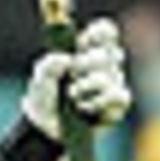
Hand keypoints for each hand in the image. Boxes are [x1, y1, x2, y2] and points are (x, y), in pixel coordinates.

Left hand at [22, 17, 131, 141]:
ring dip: (87, 87)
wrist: (46, 129)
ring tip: (73, 97)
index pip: (104, 32)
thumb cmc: (44, 98)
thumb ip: (48, 65)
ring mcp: (113, 83)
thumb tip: (64, 59)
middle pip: (106, 53)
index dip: (99, 33)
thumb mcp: (40, 78)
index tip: (84, 42)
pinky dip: (99, 102)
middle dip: (84, 64)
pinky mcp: (117, 105)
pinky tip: (85, 108)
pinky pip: (119, 96)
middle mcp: (104, 64)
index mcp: (86, 50)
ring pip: (110, 76)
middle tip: (71, 74)